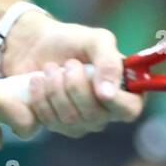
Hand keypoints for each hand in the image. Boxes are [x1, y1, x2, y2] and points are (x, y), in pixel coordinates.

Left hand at [0, 13, 143, 135]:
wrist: (36, 45)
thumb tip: (109, 93)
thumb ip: (109, 62)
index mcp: (123, 90)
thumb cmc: (72, 41)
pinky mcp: (56, 125)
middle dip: (76, 86)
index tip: (99, 87)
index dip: (115, 102)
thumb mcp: (96, 40)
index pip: (130, 110)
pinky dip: (40, 98)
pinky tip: (38, 81)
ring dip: (55, 89)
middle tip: (69, 63)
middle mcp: (105, 112)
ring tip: (50, 68)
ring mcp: (81, 123)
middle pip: (95, 116)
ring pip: (70, 120)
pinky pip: (49, 121)